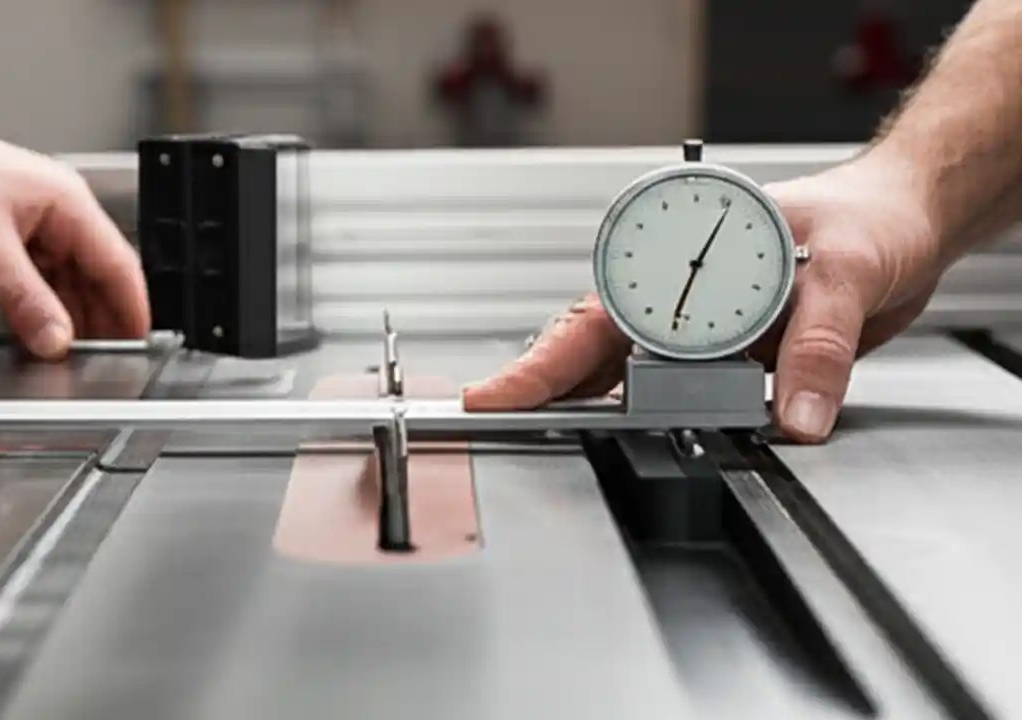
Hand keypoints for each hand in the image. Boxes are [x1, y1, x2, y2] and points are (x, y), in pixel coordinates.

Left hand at [0, 117, 149, 358]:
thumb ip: (28, 300)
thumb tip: (59, 341)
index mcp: (68, 203)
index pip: (120, 265)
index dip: (133, 310)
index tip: (140, 346)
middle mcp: (60, 209)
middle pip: (100, 275)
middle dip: (103, 319)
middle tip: (104, 363)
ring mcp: (36, 220)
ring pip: (70, 279)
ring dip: (71, 315)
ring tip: (69, 355)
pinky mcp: (11, 231)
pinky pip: (41, 276)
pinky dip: (43, 305)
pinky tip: (36, 330)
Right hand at [463, 155, 944, 442]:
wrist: (907, 224)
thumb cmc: (867, 216)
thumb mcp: (846, 270)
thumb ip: (819, 345)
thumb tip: (795, 416)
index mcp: (687, 251)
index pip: (600, 313)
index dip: (546, 360)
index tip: (499, 394)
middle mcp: (685, 291)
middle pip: (595, 347)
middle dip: (545, 386)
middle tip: (497, 418)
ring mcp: (703, 325)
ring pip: (630, 374)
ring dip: (597, 406)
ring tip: (545, 431)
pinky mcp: (731, 354)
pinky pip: (685, 394)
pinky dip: (660, 418)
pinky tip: (633, 434)